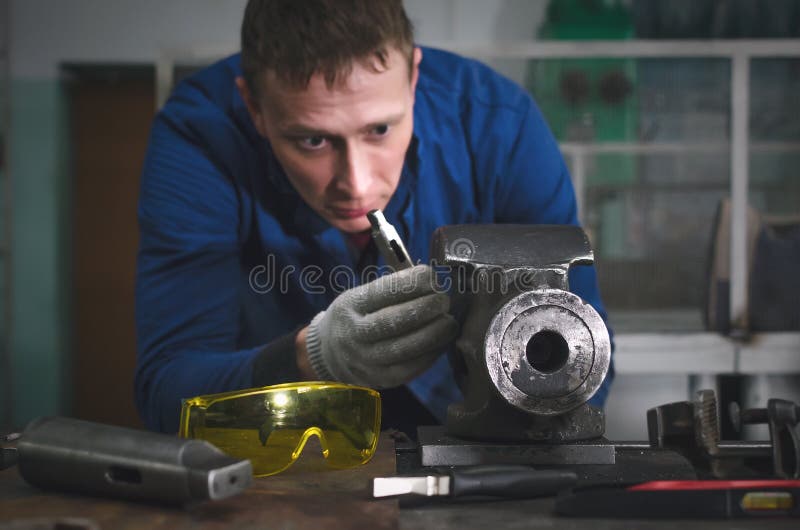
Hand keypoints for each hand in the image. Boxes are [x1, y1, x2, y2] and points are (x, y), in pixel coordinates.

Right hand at [304, 264, 458, 387]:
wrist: (330, 353)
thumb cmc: (355, 316)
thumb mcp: (360, 296)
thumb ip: (391, 290)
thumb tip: (430, 282)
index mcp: (350, 306)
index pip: (381, 292)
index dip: (409, 283)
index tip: (430, 276)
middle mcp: (354, 334)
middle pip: (392, 321)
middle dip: (424, 309)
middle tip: (443, 300)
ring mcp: (365, 360)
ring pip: (403, 348)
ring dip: (432, 334)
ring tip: (449, 322)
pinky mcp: (380, 379)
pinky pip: (409, 369)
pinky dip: (430, 355)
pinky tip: (442, 342)